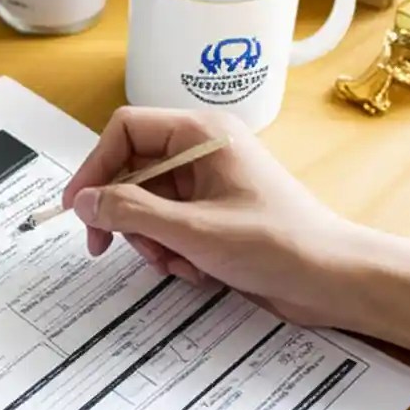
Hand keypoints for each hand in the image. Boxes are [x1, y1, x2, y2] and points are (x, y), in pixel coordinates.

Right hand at [63, 107, 357, 326]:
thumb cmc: (277, 244)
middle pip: (131, 170)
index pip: (125, 129)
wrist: (331, 279)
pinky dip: (170, 249)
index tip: (78, 207)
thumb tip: (84, 201)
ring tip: (174, 263)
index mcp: (201, 135)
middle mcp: (202, 151)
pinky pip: (168, 224)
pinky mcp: (214, 213)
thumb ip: (131, 212)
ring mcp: (208, 183)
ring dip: (148, 239)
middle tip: (105, 246)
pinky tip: (194, 269)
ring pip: (146, 203)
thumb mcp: (192, 230)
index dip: (95, 166)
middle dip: (122, 213)